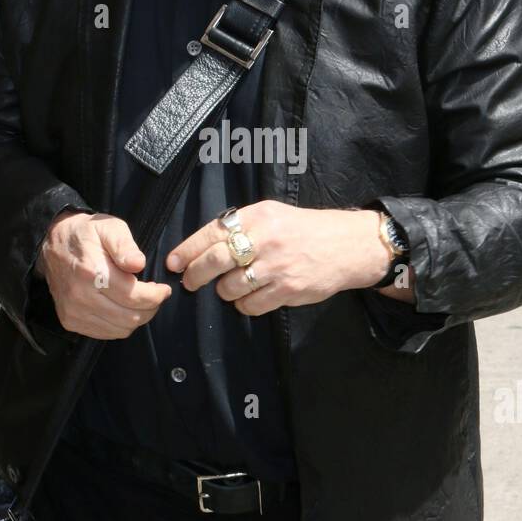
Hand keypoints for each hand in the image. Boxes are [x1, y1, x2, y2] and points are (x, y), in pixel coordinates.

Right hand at [35, 210, 170, 338]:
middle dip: (150, 308)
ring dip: (136, 318)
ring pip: (120, 329)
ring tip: (139, 301)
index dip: (155, 296)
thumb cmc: (85, 234)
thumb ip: (125, 245)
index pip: (133, 296)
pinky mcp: (70, 321)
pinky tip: (121, 308)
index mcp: (92, 272)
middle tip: (155, 296)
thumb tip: (138, 264)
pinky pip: (105, 333)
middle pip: (129, 317)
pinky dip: (120, 325)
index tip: (163, 290)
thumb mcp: (108, 227)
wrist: (52, 244)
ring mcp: (74, 312)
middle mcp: (80, 296)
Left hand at [165, 202, 415, 316]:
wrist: (347, 245)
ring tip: (231, 287)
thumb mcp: (272, 215)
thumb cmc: (304, 230)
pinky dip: (245, 305)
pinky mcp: (289, 289)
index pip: (212, 232)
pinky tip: (251, 297)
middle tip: (190, 282)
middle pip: (215, 261)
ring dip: (224, 291)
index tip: (173, 262)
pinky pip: (251, 305)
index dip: (187, 250)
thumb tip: (201, 246)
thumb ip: (241, 225)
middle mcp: (266, 239)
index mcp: (258, 216)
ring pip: (231, 287)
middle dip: (196, 275)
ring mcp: (277, 266)